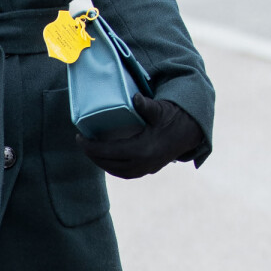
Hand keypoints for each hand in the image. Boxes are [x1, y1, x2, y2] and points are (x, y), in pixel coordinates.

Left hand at [77, 95, 203, 178]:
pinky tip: (106, 158)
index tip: (79, 137)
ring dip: (102, 163)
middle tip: (83, 143)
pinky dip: (113, 167)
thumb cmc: (173, 117)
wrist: (191, 131)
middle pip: (110, 164)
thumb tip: (135, 98)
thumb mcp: (160, 109)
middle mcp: (144, 163)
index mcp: (143, 149)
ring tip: (91, 151)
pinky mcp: (149, 169)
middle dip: (93, 155)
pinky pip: (126, 173)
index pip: (109, 152)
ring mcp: (147, 169)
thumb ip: (146, 105)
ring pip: (117, 171)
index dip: (91, 147)